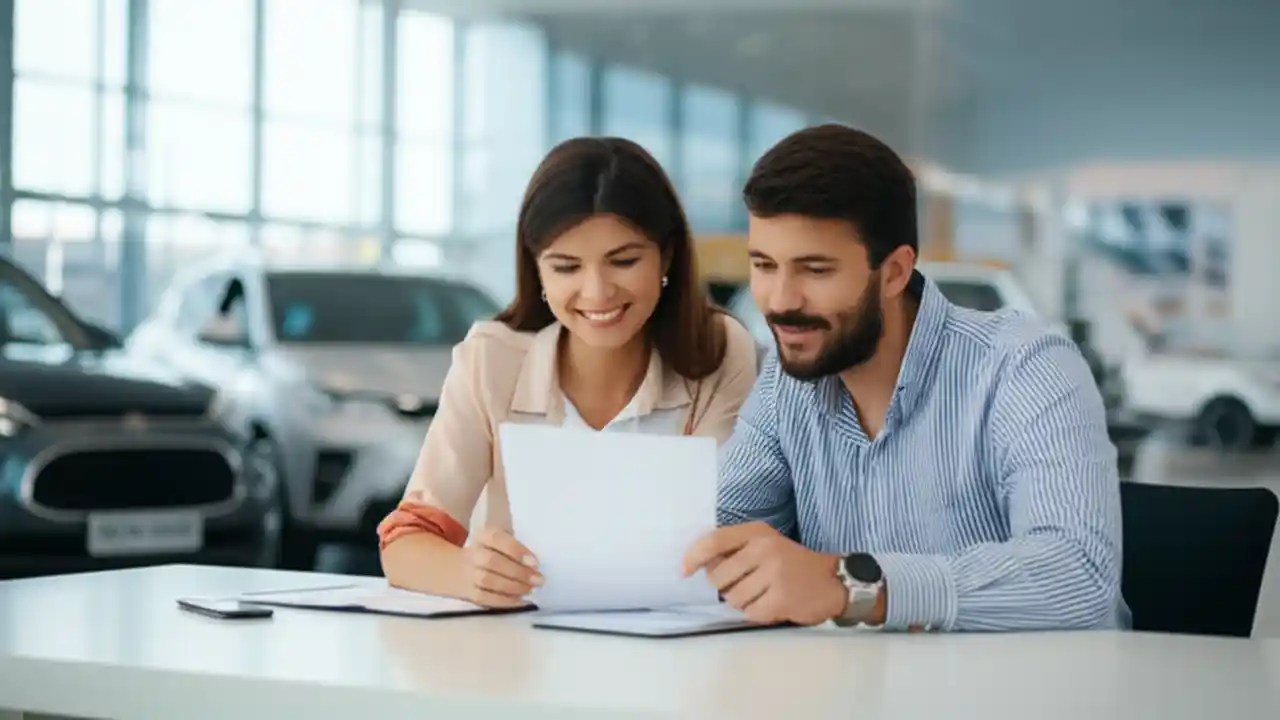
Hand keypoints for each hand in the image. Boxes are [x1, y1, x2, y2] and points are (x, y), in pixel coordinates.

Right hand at [457, 527, 541, 607]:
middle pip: (493, 561)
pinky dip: (505, 601)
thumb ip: (512, 549)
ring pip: (488, 581)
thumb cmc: (483, 553)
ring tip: (531, 589)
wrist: (448, 567)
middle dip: (518, 572)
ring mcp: (467, 575)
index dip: (516, 550)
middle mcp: (472, 553)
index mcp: (481, 536)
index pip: (497, 538)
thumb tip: (534, 566)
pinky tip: (521, 601)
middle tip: (539, 579)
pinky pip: (485, 598)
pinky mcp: (467, 593)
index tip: (535, 562)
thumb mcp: (494, 543)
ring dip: (513, 587)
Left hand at [682, 521, 845, 625]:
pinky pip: (750, 614)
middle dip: (725, 587)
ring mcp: (774, 574)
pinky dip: (756, 614)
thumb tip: (699, 566)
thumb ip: (735, 550)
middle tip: (747, 585)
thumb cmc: (792, 564)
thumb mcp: (766, 544)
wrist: (834, 581)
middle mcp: (764, 548)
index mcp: (757, 532)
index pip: (713, 541)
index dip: (693, 557)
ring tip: (763, 594)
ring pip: (732, 599)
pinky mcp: (781, 598)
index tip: (684, 571)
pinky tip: (772, 605)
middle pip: (718, 578)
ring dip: (743, 602)